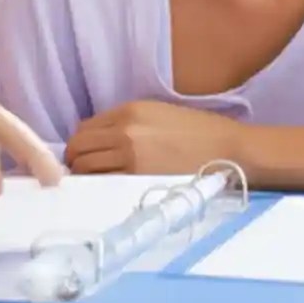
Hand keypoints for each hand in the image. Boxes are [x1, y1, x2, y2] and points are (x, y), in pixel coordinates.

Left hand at [65, 100, 242, 174]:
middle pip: (78, 148)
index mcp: (129, 111)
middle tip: (83, 172)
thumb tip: (98, 139)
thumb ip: (126, 122)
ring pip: (85, 167)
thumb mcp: (158, 113)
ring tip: (95, 183)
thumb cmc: (198, 132)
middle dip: (75, 160)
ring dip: (84, 176)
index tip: (85, 154)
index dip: (80, 143)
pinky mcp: (137, 179)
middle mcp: (124, 131)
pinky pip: (102, 184)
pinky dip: (97, 188)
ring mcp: (129, 156)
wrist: (228, 150)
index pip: (84, 128)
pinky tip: (106, 191)